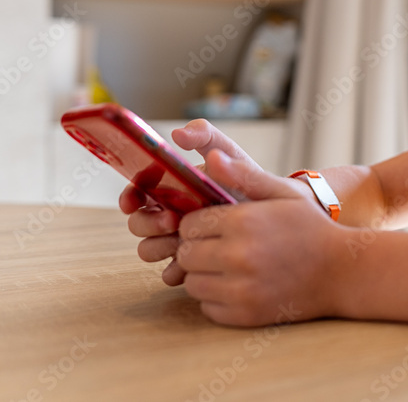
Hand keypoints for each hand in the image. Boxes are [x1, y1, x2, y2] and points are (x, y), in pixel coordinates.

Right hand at [119, 119, 264, 285]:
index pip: (137, 192)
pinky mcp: (190, 263)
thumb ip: (206, 137)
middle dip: (148, 222)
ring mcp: (178, 240)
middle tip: (172, 219)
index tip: (133, 200)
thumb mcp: (229, 153)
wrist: (278, 212)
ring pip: (147, 249)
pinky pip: (169, 273)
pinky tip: (192, 263)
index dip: (129, 196)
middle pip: (138, 223)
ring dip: (158, 246)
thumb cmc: (247, 180)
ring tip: (183, 240)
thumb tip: (178, 134)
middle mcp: (170, 214)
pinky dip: (175, 269)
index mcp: (172, 188)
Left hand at [176, 149, 342, 326]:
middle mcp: (237, 255)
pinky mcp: (244, 315)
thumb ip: (245, 175)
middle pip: (186, 254)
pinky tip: (238, 286)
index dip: (199, 225)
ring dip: (204, 275)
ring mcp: (240, 289)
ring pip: (193, 283)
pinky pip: (207, 308)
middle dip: (198, 249)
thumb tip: (209, 157)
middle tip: (221, 248)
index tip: (216, 227)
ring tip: (229, 267)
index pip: (189, 225)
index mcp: (243, 221)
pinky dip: (217, 299)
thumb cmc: (312, 228)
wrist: (343, 271)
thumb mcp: (284, 193)